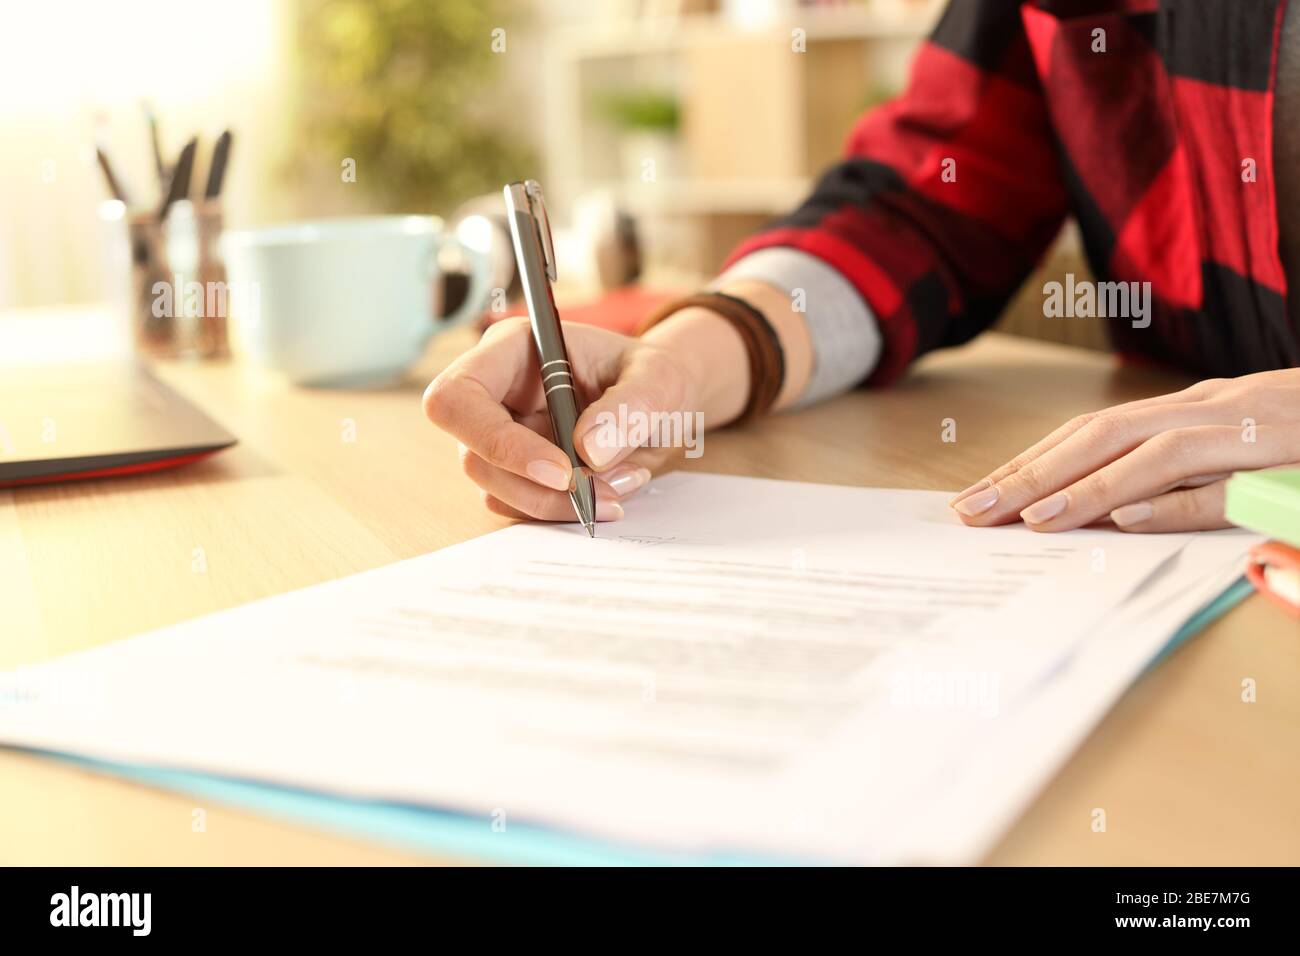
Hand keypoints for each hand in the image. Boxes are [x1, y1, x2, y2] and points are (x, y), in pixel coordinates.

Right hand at [423, 315, 711, 523]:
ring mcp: (500, 435)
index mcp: (512, 350)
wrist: (666, 402)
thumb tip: (588, 451)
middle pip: (472, 455)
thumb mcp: (661, 380)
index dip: (496, 441)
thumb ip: (630, 407)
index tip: (561, 470)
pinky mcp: (516, 471)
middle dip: (535, 487)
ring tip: (617, 490)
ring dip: (554, 504)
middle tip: (600, 494)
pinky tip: (608, 493)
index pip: (457, 398)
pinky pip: (520, 505)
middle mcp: (495, 393)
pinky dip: (562, 511)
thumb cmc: (656, 376)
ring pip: (495, 489)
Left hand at [949, 370, 1299, 532]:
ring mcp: (1239, 426)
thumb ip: (1179, 480)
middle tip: (969, 511)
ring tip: (1025, 518)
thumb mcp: (1233, 455)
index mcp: (1181, 412)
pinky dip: (1171, 495)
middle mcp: (1199, 410)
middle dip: (1027, 474)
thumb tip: (1113, 514)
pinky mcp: (1277, 451)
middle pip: (1096, 436)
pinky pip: (1219, 476)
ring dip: (1081, 485)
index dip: (1028, 463)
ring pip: (1145, 452)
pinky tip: (1122, 514)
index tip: (975, 497)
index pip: (1087, 435)